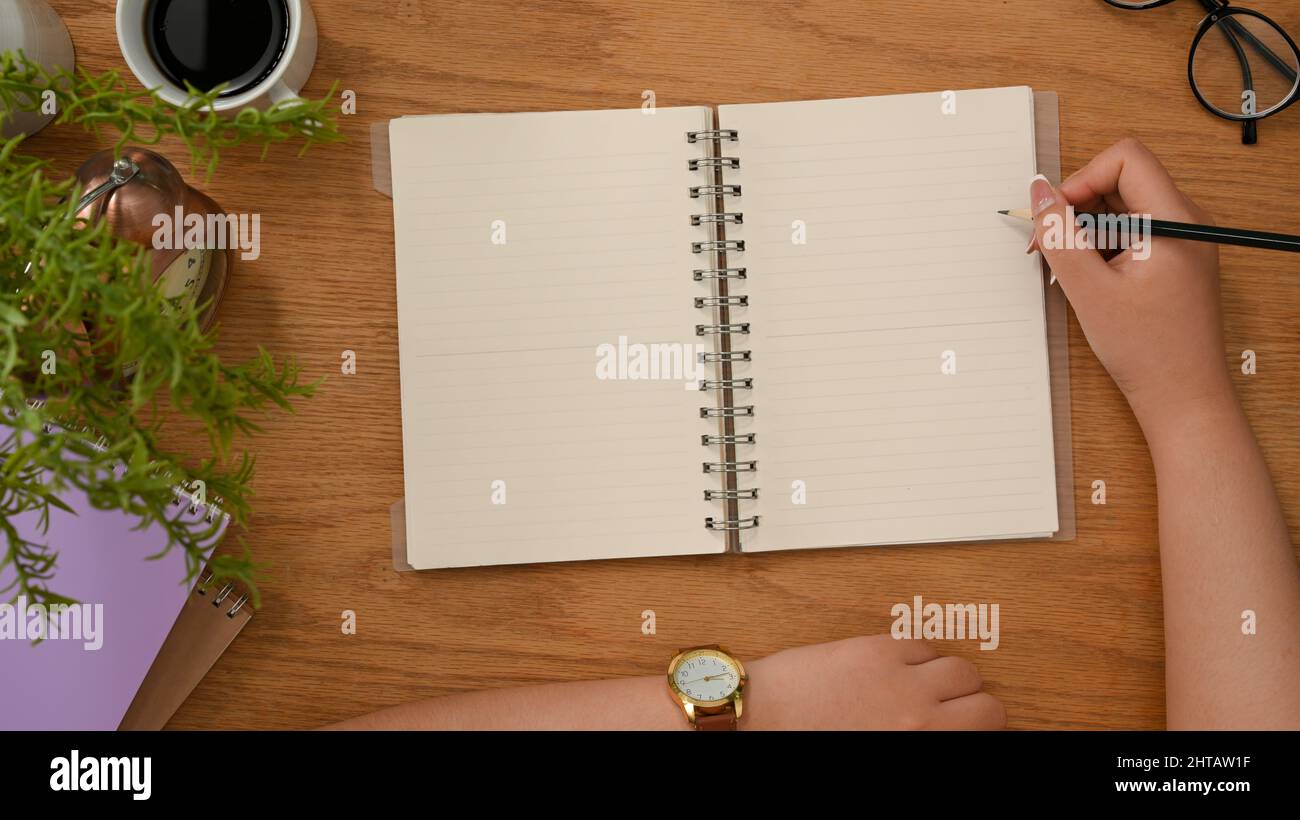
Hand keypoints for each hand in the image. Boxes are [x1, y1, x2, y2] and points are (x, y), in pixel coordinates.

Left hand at [743, 635, 1004, 729]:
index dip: (983, 725)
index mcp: (923, 742)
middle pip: (983, 697)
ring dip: (949, 675)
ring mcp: (900, 679)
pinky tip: (900, 664)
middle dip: (973, 702)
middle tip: (954, 707)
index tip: (973, 724)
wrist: (762, 719)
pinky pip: (920, 643)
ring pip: (958, 665)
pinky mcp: (876, 650)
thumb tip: (935, 728)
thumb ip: (916, 739)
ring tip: (928, 683)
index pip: (991, 724)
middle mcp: (919, 715)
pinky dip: (917, 653)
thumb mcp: (881, 756)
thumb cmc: (808, 742)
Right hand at [1029, 138, 1234, 433]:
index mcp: (1175, 222)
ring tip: (1073, 276)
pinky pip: (1127, 234)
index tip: (1057, 217)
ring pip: (1120, 209)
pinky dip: (1099, 250)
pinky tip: (1090, 284)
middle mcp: (1184, 223)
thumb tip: (1038, 193)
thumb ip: (1060, 236)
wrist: (1183, 398)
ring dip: (1085, 233)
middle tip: (1051, 251)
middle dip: (1077, 209)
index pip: (1126, 159)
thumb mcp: (1090, 291)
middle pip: (1120, 181)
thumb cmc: (1150, 353)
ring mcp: (1180, 242)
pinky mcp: (1170, 260)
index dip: (1082, 180)